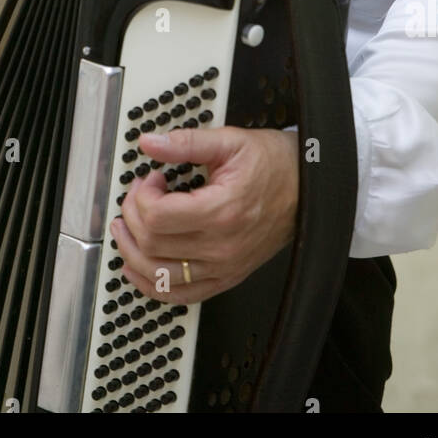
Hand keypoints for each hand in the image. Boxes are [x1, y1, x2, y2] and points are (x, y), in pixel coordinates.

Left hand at [110, 125, 299, 304]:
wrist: (310, 188)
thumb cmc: (275, 165)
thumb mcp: (230, 141)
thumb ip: (186, 142)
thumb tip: (150, 142)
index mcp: (222, 211)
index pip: (157, 217)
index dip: (142, 194)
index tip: (151, 179)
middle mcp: (222, 247)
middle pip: (152, 245)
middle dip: (134, 216)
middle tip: (140, 195)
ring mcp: (224, 267)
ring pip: (159, 275)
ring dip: (132, 252)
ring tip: (128, 228)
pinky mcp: (226, 278)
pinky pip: (179, 296)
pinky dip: (152, 285)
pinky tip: (140, 266)